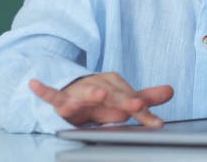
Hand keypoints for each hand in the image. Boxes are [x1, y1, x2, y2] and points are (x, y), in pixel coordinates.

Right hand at [29, 73, 173, 127]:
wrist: (72, 90)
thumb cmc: (99, 98)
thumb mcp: (121, 99)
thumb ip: (144, 98)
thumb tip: (170, 91)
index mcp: (114, 85)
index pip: (132, 99)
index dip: (143, 111)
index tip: (156, 123)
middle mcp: (98, 85)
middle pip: (114, 96)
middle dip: (125, 102)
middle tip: (138, 108)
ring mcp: (79, 92)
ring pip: (87, 94)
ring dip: (93, 93)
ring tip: (101, 94)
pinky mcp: (61, 99)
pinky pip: (51, 95)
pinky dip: (43, 90)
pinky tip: (35, 84)